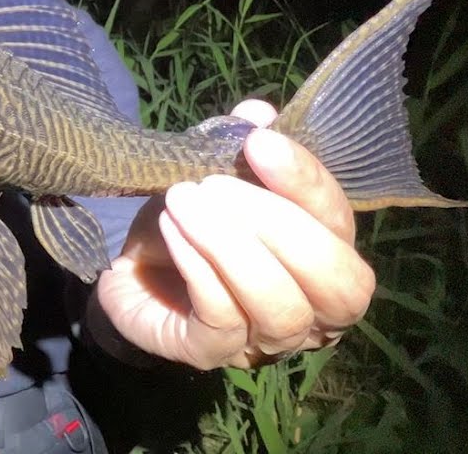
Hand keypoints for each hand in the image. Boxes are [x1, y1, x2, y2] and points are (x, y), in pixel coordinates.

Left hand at [90, 100, 375, 368]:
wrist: (126, 264)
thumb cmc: (188, 218)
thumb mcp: (212, 173)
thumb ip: (238, 144)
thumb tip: (258, 113)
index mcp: (326, 258)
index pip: (341, 226)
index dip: (306, 182)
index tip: (259, 143)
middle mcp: (312, 310)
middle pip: (338, 284)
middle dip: (278, 224)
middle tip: (214, 182)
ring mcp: (264, 340)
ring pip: (279, 306)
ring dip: (230, 244)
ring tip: (183, 200)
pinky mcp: (210, 353)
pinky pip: (222, 319)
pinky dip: (199, 268)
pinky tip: (172, 231)